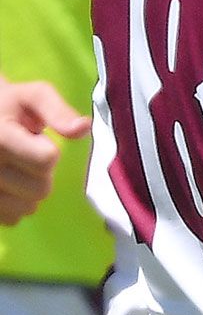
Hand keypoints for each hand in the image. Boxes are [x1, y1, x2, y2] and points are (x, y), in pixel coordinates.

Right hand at [0, 78, 90, 224]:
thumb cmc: (7, 105)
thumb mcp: (32, 96)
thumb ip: (58, 110)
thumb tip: (83, 128)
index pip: (46, 160)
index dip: (49, 150)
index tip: (36, 138)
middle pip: (40, 189)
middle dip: (41, 173)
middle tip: (26, 155)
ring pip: (27, 208)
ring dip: (29, 192)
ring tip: (15, 169)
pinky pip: (11, 218)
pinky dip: (15, 204)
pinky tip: (7, 184)